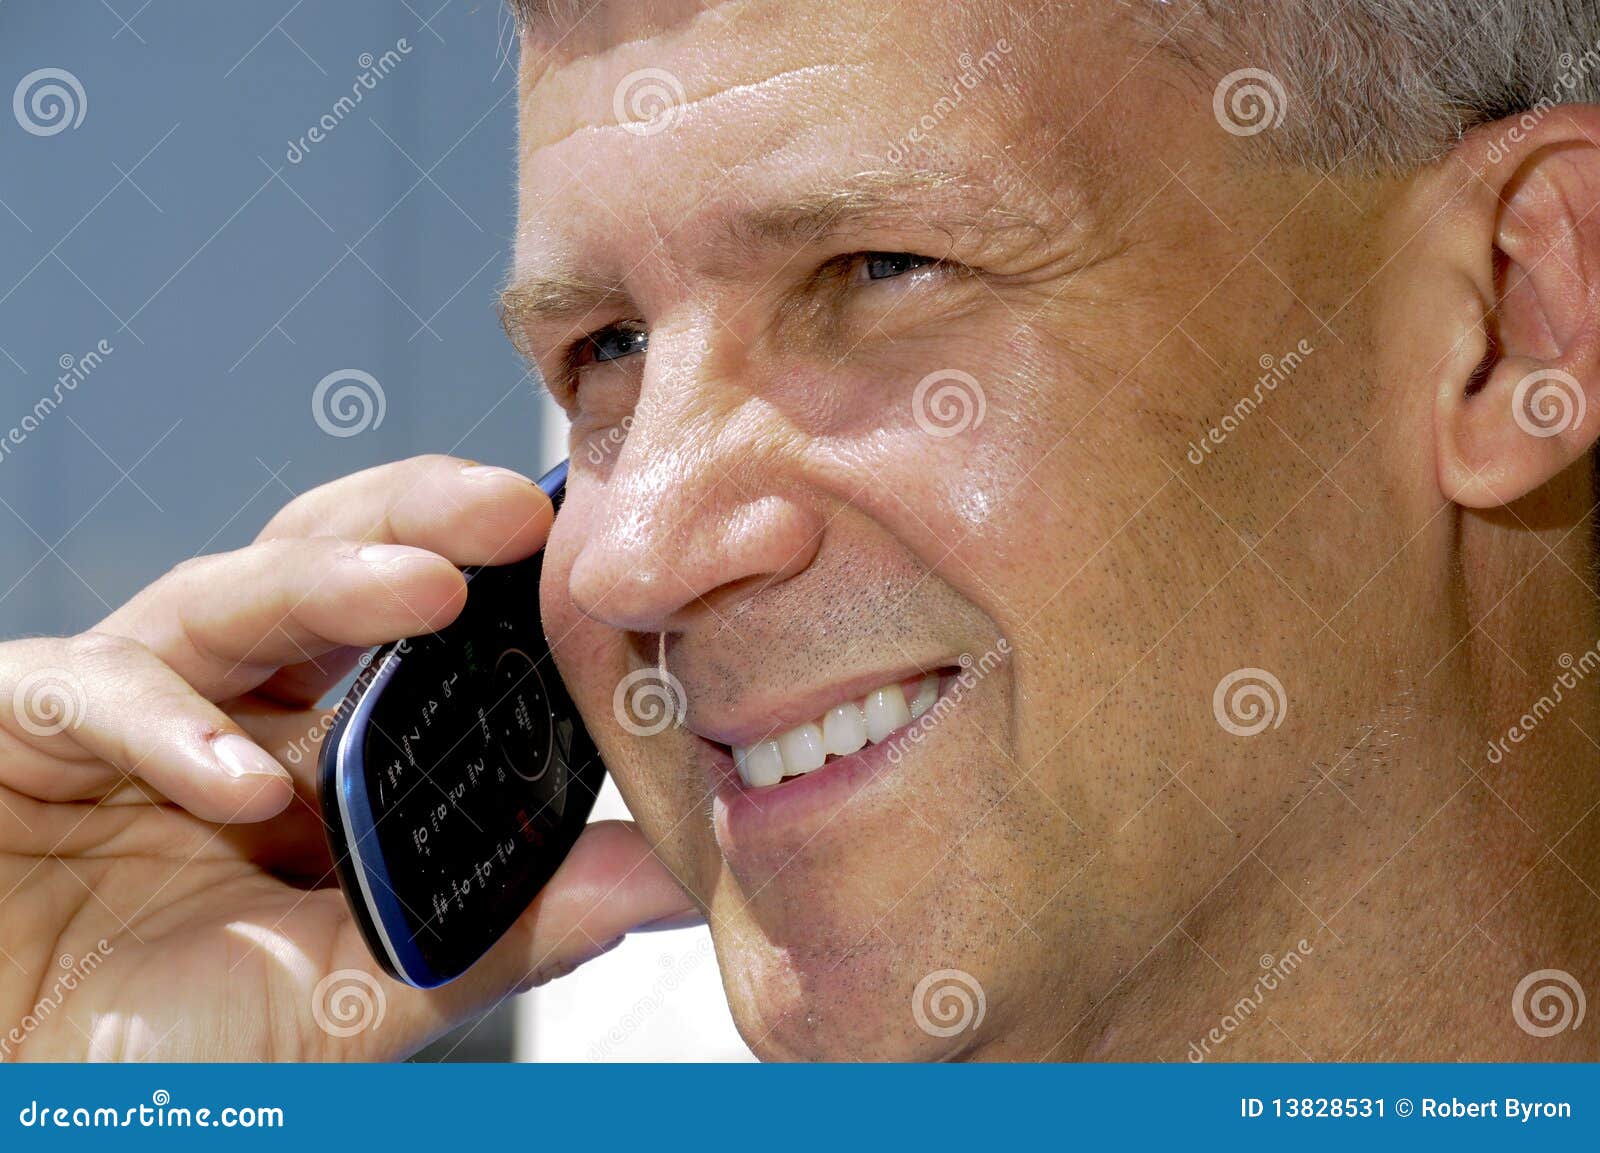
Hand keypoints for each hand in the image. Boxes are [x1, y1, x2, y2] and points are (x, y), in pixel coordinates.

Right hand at [0, 455, 696, 1060]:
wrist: (24, 1095)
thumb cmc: (179, 1044)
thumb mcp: (372, 988)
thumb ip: (514, 927)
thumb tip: (673, 879)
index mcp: (322, 741)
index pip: (415, 624)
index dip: (495, 579)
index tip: (593, 557)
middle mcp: (234, 698)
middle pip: (329, 558)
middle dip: (421, 517)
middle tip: (519, 508)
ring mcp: (131, 703)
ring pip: (229, 593)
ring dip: (327, 585)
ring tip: (428, 590)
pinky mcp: (21, 720)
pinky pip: (93, 691)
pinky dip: (169, 728)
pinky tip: (240, 783)